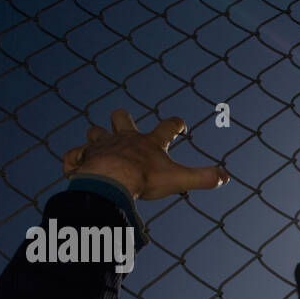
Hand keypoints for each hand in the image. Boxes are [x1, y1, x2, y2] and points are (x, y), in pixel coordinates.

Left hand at [62, 109, 228, 199]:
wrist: (111, 181)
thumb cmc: (144, 178)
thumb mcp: (179, 179)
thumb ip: (203, 177)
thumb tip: (226, 176)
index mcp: (149, 143)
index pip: (167, 126)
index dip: (176, 124)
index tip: (181, 127)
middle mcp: (124, 139)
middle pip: (121, 117)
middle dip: (123, 119)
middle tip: (127, 128)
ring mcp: (102, 146)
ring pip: (95, 132)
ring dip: (97, 139)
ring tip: (102, 150)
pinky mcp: (84, 159)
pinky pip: (73, 156)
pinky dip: (74, 162)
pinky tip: (76, 168)